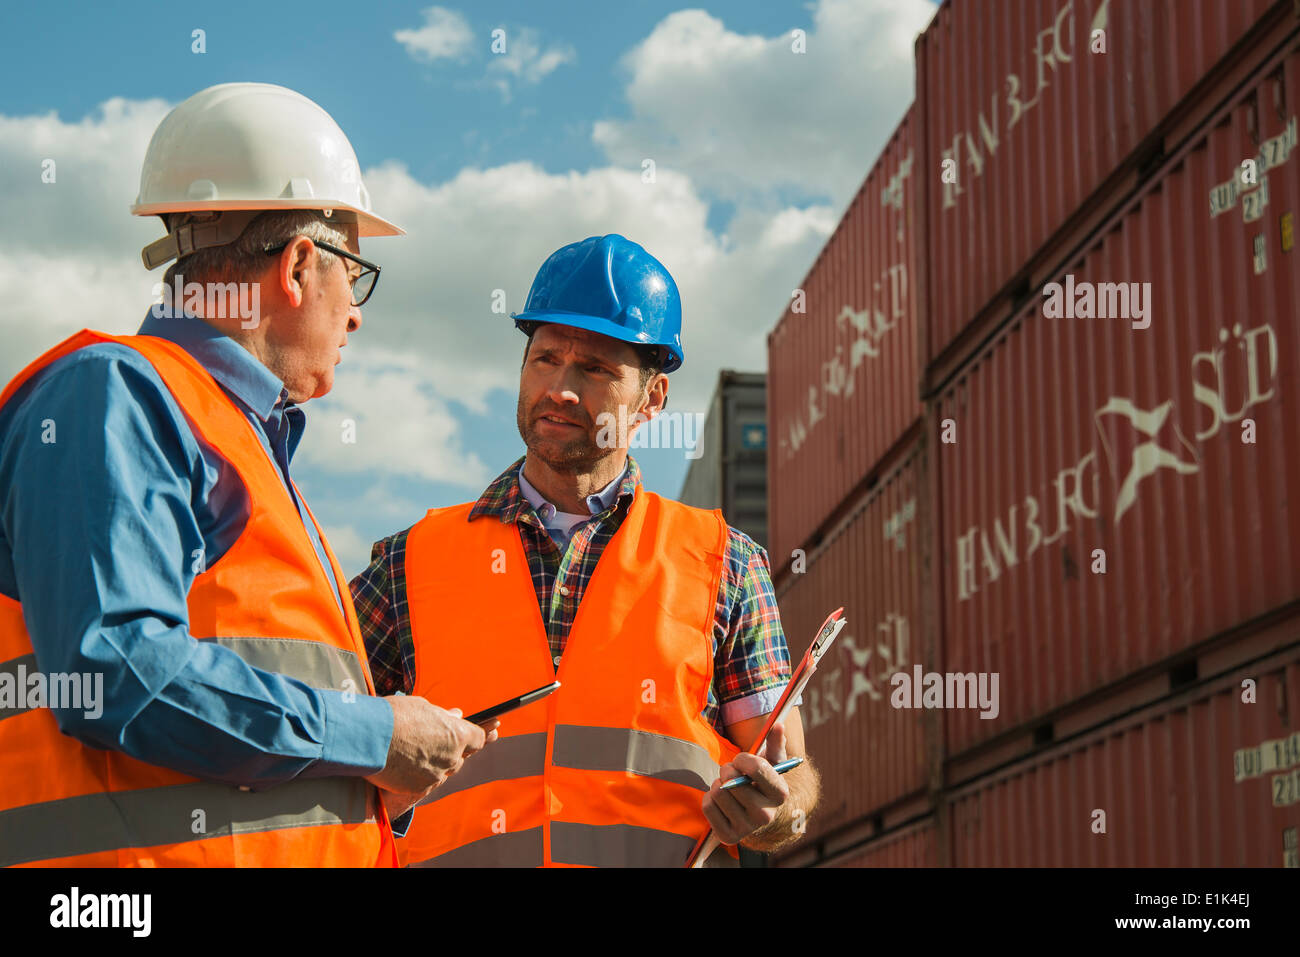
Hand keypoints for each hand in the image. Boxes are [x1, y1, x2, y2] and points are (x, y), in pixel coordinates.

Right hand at [365, 696, 497, 800]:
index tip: (489, 730)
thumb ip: (442, 716)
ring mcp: (434, 776)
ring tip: (418, 749)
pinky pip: (424, 782)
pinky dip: (419, 773)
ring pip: (442, 771)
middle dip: (453, 749)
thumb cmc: (395, 716)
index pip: (479, 738)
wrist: (366, 738)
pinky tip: (406, 763)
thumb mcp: (422, 708)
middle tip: (441, 741)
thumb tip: (456, 715)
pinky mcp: (416, 788)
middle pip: (460, 757)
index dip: (482, 734)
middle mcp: (450, 758)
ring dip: (436, 762)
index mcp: (457, 735)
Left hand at [701, 722, 790, 845]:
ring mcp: (747, 829)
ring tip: (728, 787)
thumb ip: (775, 742)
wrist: (753, 808)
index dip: (743, 759)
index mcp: (780, 794)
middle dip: (728, 770)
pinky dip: (709, 798)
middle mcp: (766, 816)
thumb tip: (778, 725)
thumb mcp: (771, 761)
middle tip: (732, 773)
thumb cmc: (761, 779)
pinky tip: (721, 801)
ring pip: (718, 792)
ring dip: (719, 783)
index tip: (741, 760)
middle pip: (732, 781)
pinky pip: (707, 806)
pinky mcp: (727, 837)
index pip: (757, 768)